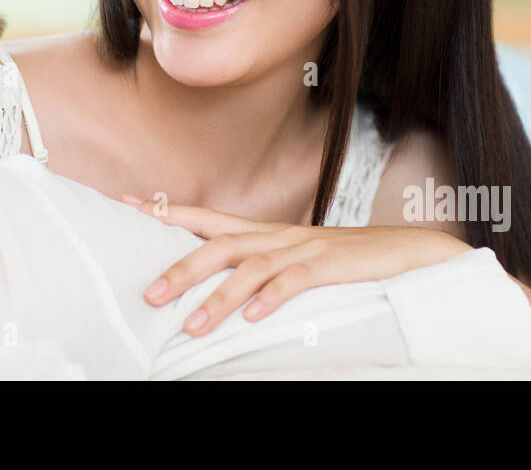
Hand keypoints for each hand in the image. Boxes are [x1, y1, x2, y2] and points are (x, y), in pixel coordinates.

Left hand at [120, 194, 472, 336]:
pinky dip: (271, 299)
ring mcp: (302, 249)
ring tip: (191, 326)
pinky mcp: (329, 267)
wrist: (406, 252)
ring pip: (249, 269)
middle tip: (148, 296)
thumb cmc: (343, 261)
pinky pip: (294, 282)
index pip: (205, 217)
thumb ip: (257, 264)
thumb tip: (219, 283)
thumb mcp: (293, 259)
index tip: (124, 204)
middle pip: (217, 246)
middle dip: (180, 269)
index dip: (165, 212)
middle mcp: (276, 236)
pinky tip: (252, 318)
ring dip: (217, 299)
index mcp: (264, 232)